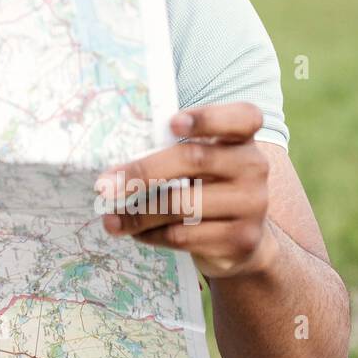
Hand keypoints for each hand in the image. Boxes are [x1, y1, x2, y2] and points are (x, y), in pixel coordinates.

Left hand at [95, 102, 277, 278]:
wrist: (241, 240)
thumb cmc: (207, 188)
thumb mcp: (200, 163)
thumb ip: (172, 151)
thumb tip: (115, 169)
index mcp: (241, 138)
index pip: (240, 117)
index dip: (207, 118)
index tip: (171, 124)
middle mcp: (253, 166)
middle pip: (194, 159)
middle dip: (142, 172)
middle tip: (104, 185)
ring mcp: (252, 204)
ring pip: (183, 205)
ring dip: (138, 213)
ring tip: (109, 218)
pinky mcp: (241, 238)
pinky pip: (184, 235)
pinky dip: (152, 234)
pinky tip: (136, 233)